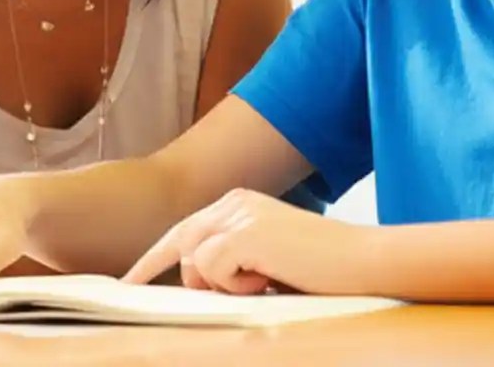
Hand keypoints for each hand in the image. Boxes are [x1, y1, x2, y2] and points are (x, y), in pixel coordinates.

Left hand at [122, 188, 370, 295]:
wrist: (364, 262)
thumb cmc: (321, 272)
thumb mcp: (267, 262)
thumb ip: (231, 263)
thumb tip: (195, 284)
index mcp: (240, 203)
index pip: (185, 230)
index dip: (154, 259)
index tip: (128, 283)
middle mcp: (235, 202)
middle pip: (182, 244)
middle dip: (187, 277)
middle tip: (213, 290)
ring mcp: (238, 214)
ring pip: (196, 260)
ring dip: (225, 285)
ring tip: (266, 282)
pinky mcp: (243, 232)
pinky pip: (213, 271)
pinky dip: (238, 285)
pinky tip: (271, 278)